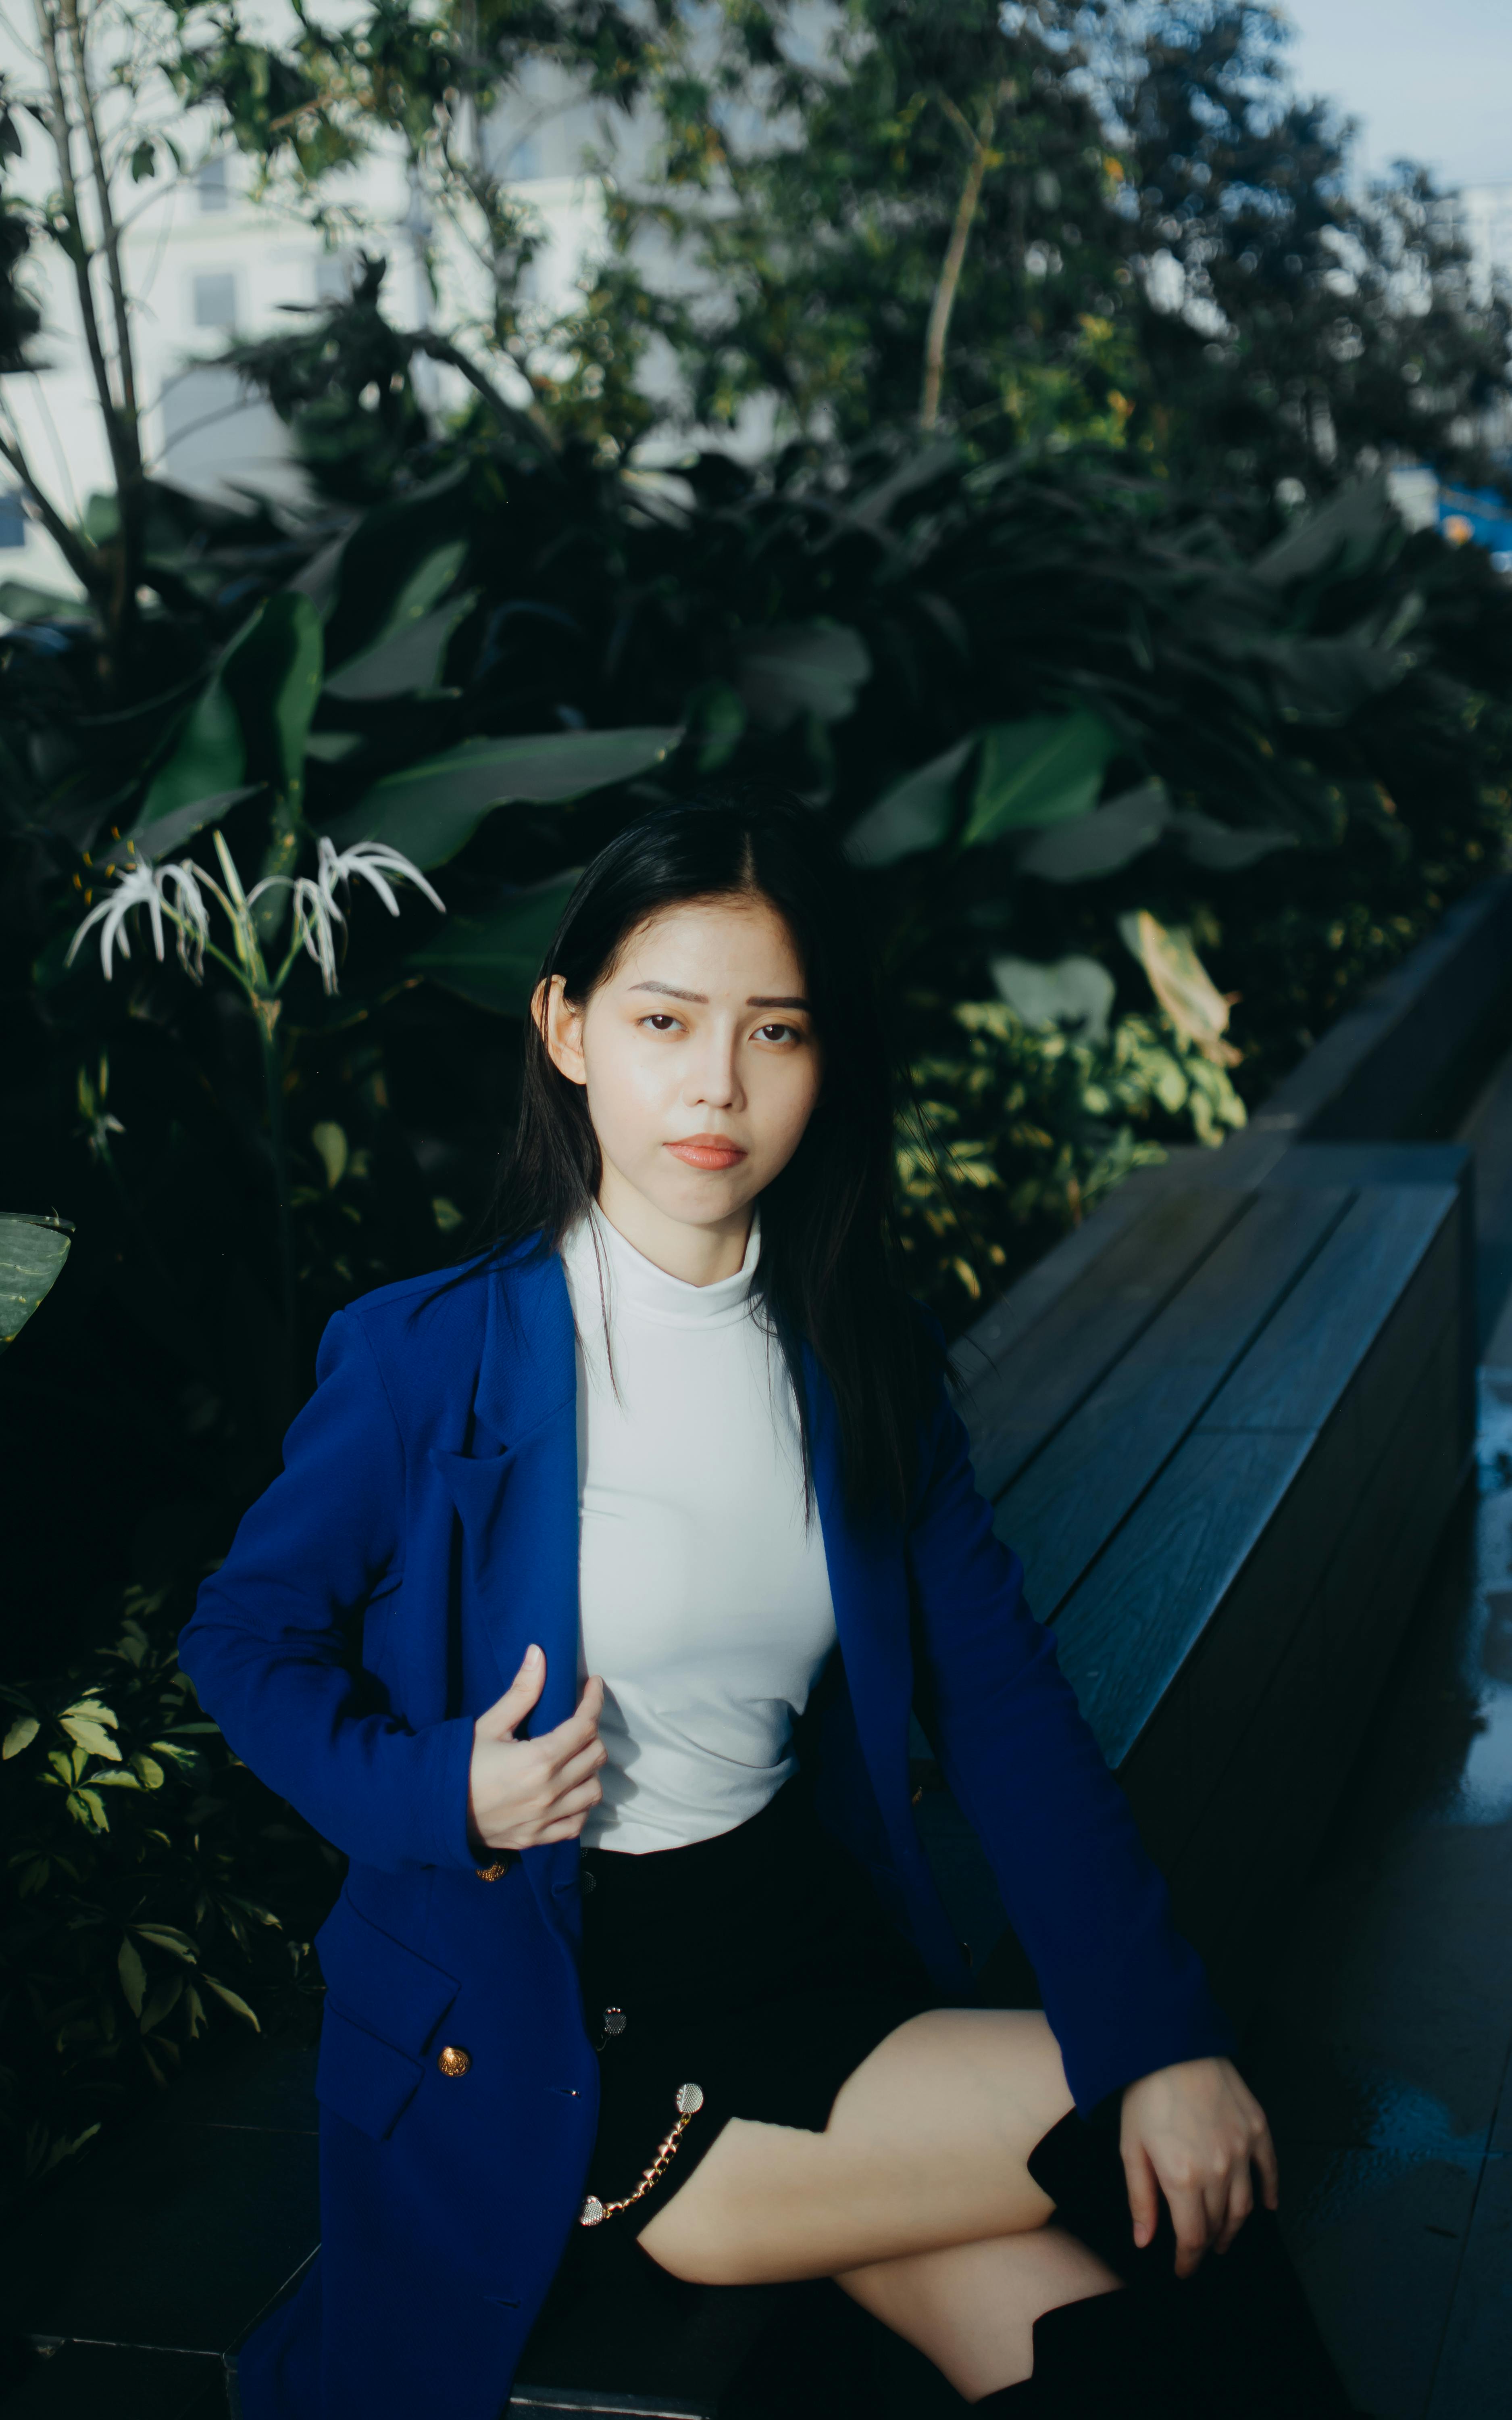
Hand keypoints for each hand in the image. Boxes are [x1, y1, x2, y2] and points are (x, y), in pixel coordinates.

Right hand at [466, 1648, 607, 1853]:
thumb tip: (539, 1653)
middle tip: (578, 1721)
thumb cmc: (458, 1765)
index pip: (585, 1726)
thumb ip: (521, 1692)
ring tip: (574, 1756)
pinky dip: (581, 1806)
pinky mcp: (537, 1838)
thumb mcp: (488, 1725)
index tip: (594, 1686)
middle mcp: (549, 1792)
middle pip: (595, 1756)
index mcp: (539, 1760)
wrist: (431, 1811)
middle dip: (591, 1732)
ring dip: (590, 1770)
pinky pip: (577, 1824)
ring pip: (593, 1791)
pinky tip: (569, 1791)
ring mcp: (545, 1819)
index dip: (594, 1701)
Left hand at [1120, 2056, 1278, 2278]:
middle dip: (1208, 2243)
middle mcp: (1219, 2170)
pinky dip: (1270, 2193)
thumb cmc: (1144, 2094)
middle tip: (1199, 2250)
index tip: (1182, 2270)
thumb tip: (1145, 2241)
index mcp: (1183, 2178)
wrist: (1170, 2043)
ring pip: (1245, 2205)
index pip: (1192, 2237)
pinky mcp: (1257, 2128)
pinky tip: (1267, 2207)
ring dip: (1235, 2228)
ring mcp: (1242, 2149)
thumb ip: (1141, 2198)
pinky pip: (1269, 2170)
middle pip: (1219, 2224)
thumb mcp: (1131, 2148)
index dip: (1188, 2261)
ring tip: (1224, 2238)